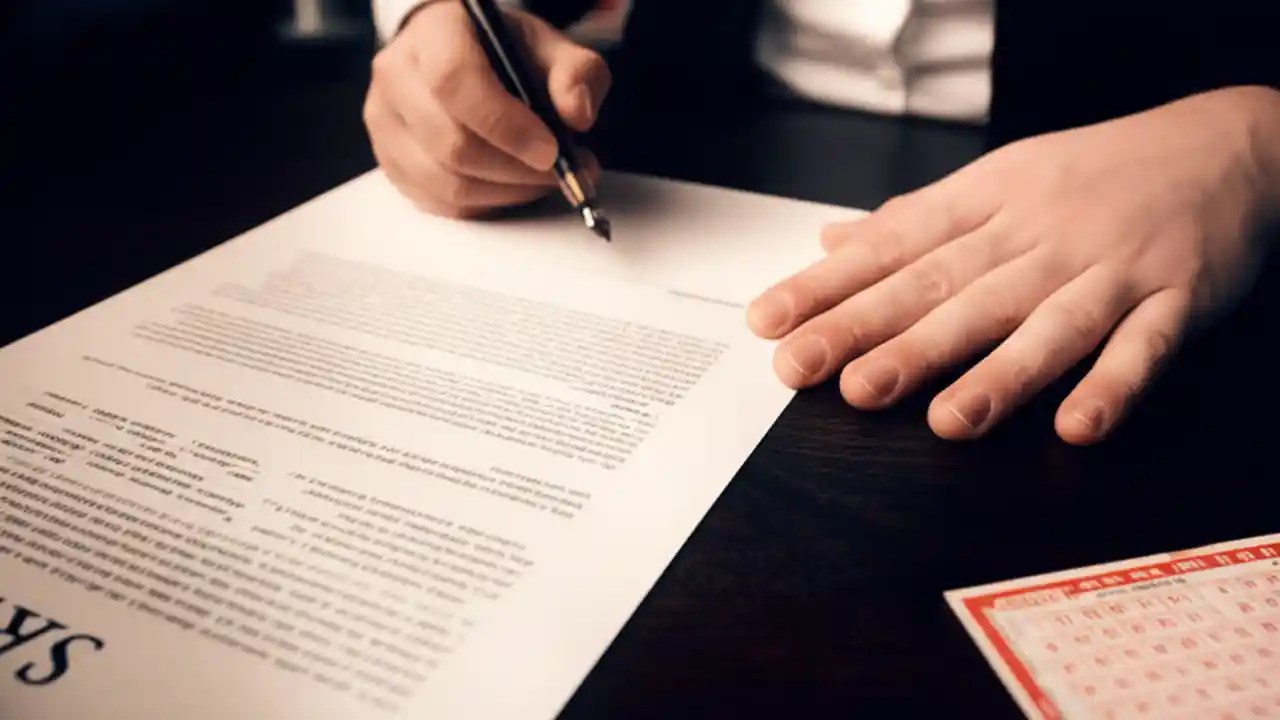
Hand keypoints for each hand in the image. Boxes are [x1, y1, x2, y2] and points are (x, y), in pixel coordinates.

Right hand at [363, 0, 609, 216]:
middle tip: (561, 171)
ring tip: (543, 179)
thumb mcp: (548, 47)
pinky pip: (442, 204)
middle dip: (518, 169)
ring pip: (448, 183)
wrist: (458, 58)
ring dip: (508, 192)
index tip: (551, 149)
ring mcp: (385, 124)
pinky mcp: (391, 164)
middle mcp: (396, 76)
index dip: (506, 124)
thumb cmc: (503, 53)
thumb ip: (574, 72)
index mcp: (434, 32)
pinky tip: (513, 187)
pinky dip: (488, 205)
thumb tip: (577, 115)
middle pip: (453, 144)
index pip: (455, 81)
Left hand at [748, 86, 1279, 443]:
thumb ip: (914, 221)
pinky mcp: (1177, 297)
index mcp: (990, 201)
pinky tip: (1075, 424)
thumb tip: (831, 241)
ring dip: (993, 373)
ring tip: (941, 420)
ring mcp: (1111, 266)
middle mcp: (1041, 234)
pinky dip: (1112, 384)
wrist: (1225, 145)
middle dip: (882, 334)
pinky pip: (1144, 346)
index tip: (772, 322)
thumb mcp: (999, 180)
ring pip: (1045, 323)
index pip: (897, 247)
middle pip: (954, 288)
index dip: (830, 286)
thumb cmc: (1094, 173)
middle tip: (819, 373)